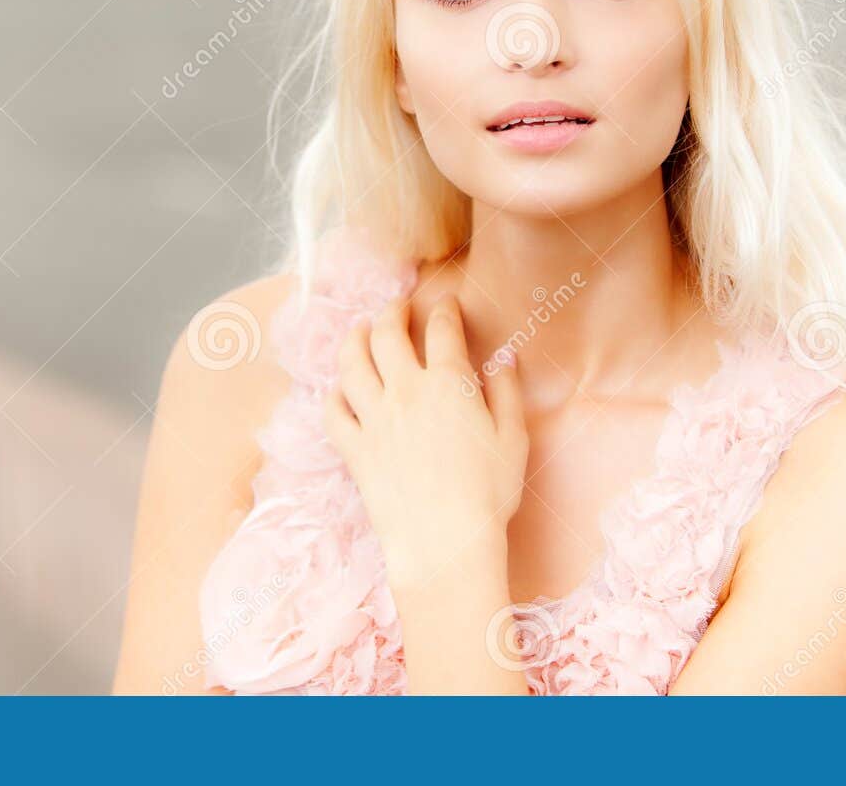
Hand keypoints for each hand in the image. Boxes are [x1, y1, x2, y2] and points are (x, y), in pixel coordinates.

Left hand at [323, 293, 528, 591]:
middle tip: (396, 307)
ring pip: (351, 363)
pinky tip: (339, 390)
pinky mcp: (354, 449)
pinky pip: (332, 412)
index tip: (446, 304)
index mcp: (448, 384)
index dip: (445, 310)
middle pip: (388, 335)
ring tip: (358, 330)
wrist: (445, 542)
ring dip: (353, 339)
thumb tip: (506, 358)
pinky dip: (332, 395)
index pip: (442, 330)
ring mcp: (375, 419)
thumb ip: (507, 392)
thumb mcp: (513, 439)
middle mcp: (406, 391)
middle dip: (392, 312)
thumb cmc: (489, 494)